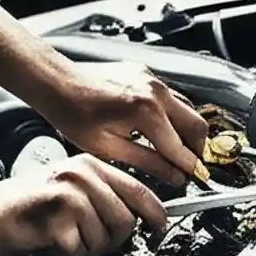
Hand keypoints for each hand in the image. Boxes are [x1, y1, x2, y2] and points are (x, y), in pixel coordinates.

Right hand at [0, 154, 166, 255]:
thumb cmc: (29, 211)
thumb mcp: (73, 194)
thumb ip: (104, 199)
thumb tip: (138, 218)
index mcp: (91, 165)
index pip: (140, 190)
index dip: (156, 214)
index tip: (160, 229)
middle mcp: (84, 173)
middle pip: (127, 219)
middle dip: (113, 239)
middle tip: (89, 240)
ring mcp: (73, 190)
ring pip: (107, 236)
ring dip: (89, 247)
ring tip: (66, 237)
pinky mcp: (61, 210)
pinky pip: (83, 246)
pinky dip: (70, 252)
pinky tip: (54, 239)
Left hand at [39, 62, 208, 186]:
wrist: (58, 83)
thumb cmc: (74, 115)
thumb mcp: (109, 148)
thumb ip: (147, 163)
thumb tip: (173, 177)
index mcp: (146, 112)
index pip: (180, 147)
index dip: (188, 168)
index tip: (193, 180)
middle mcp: (155, 92)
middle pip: (197, 125)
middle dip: (197, 149)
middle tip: (189, 167)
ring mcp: (153, 80)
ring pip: (189, 109)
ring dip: (188, 132)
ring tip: (176, 151)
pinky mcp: (148, 75)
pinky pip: (173, 98)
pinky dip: (175, 117)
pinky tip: (162, 131)